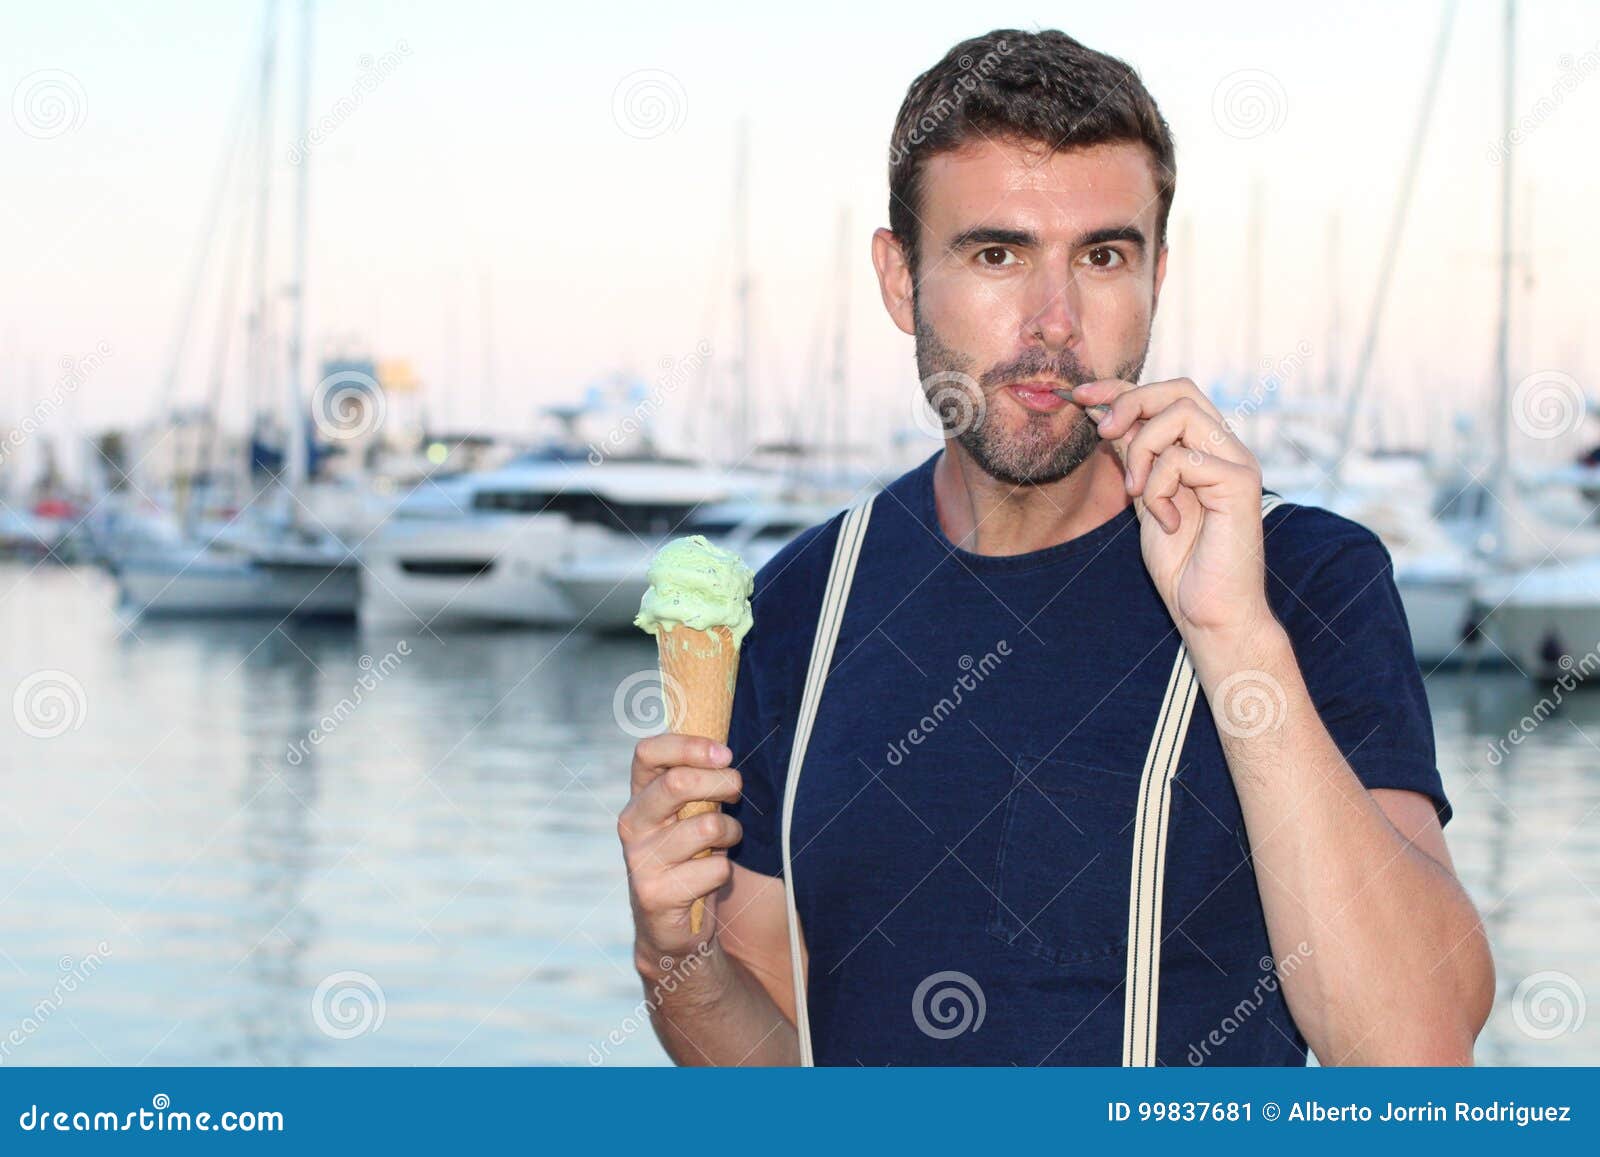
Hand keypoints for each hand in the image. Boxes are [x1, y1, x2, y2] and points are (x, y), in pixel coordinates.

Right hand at [618, 734, 744, 967]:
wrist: (672, 927)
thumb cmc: (690, 858)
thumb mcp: (690, 814)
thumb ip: (698, 783)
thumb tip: (725, 750)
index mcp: (639, 796)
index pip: (647, 752)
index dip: (689, 746)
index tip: (724, 754)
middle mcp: (632, 824)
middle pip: (677, 784)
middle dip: (721, 782)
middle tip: (736, 792)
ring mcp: (640, 860)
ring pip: (706, 827)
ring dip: (730, 831)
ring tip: (725, 841)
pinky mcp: (654, 894)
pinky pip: (713, 870)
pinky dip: (724, 872)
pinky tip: (711, 879)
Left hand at [1072, 377, 1271, 637]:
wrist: (1209, 612)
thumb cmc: (1182, 563)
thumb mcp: (1146, 497)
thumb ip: (1135, 455)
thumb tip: (1103, 412)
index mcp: (1206, 449)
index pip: (1167, 395)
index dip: (1121, 389)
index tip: (1079, 396)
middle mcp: (1227, 449)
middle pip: (1179, 389)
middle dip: (1129, 402)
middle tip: (1100, 433)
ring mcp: (1238, 463)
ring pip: (1180, 414)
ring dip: (1143, 449)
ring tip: (1136, 493)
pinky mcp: (1240, 484)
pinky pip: (1183, 459)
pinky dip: (1160, 487)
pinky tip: (1167, 522)